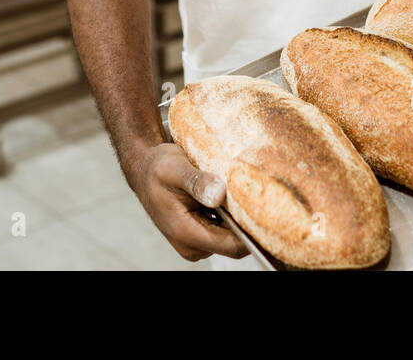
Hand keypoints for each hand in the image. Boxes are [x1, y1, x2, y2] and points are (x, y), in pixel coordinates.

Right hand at [128, 142, 246, 261]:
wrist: (145, 170)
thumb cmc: (158, 167)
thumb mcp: (175, 167)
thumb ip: (197, 182)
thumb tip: (218, 193)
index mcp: (185, 231)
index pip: (232, 246)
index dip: (252, 232)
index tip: (267, 210)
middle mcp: (190, 245)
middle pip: (233, 244)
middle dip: (246, 223)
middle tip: (254, 195)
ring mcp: (194, 245)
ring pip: (230, 239)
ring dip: (237, 220)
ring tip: (237, 194)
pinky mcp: (198, 238)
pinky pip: (223, 234)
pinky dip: (229, 218)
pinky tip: (227, 199)